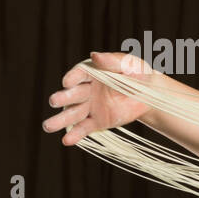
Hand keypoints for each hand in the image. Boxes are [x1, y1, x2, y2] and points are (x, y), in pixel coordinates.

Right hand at [43, 51, 158, 144]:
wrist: (151, 94)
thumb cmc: (138, 75)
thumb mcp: (130, 66)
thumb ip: (113, 62)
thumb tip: (95, 56)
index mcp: (92, 73)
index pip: (80, 74)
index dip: (73, 77)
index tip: (67, 82)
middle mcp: (87, 89)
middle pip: (73, 94)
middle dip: (63, 98)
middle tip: (54, 101)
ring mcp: (90, 106)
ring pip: (74, 113)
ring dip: (61, 120)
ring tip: (47, 126)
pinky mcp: (97, 121)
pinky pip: (85, 128)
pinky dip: (76, 134)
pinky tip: (67, 141)